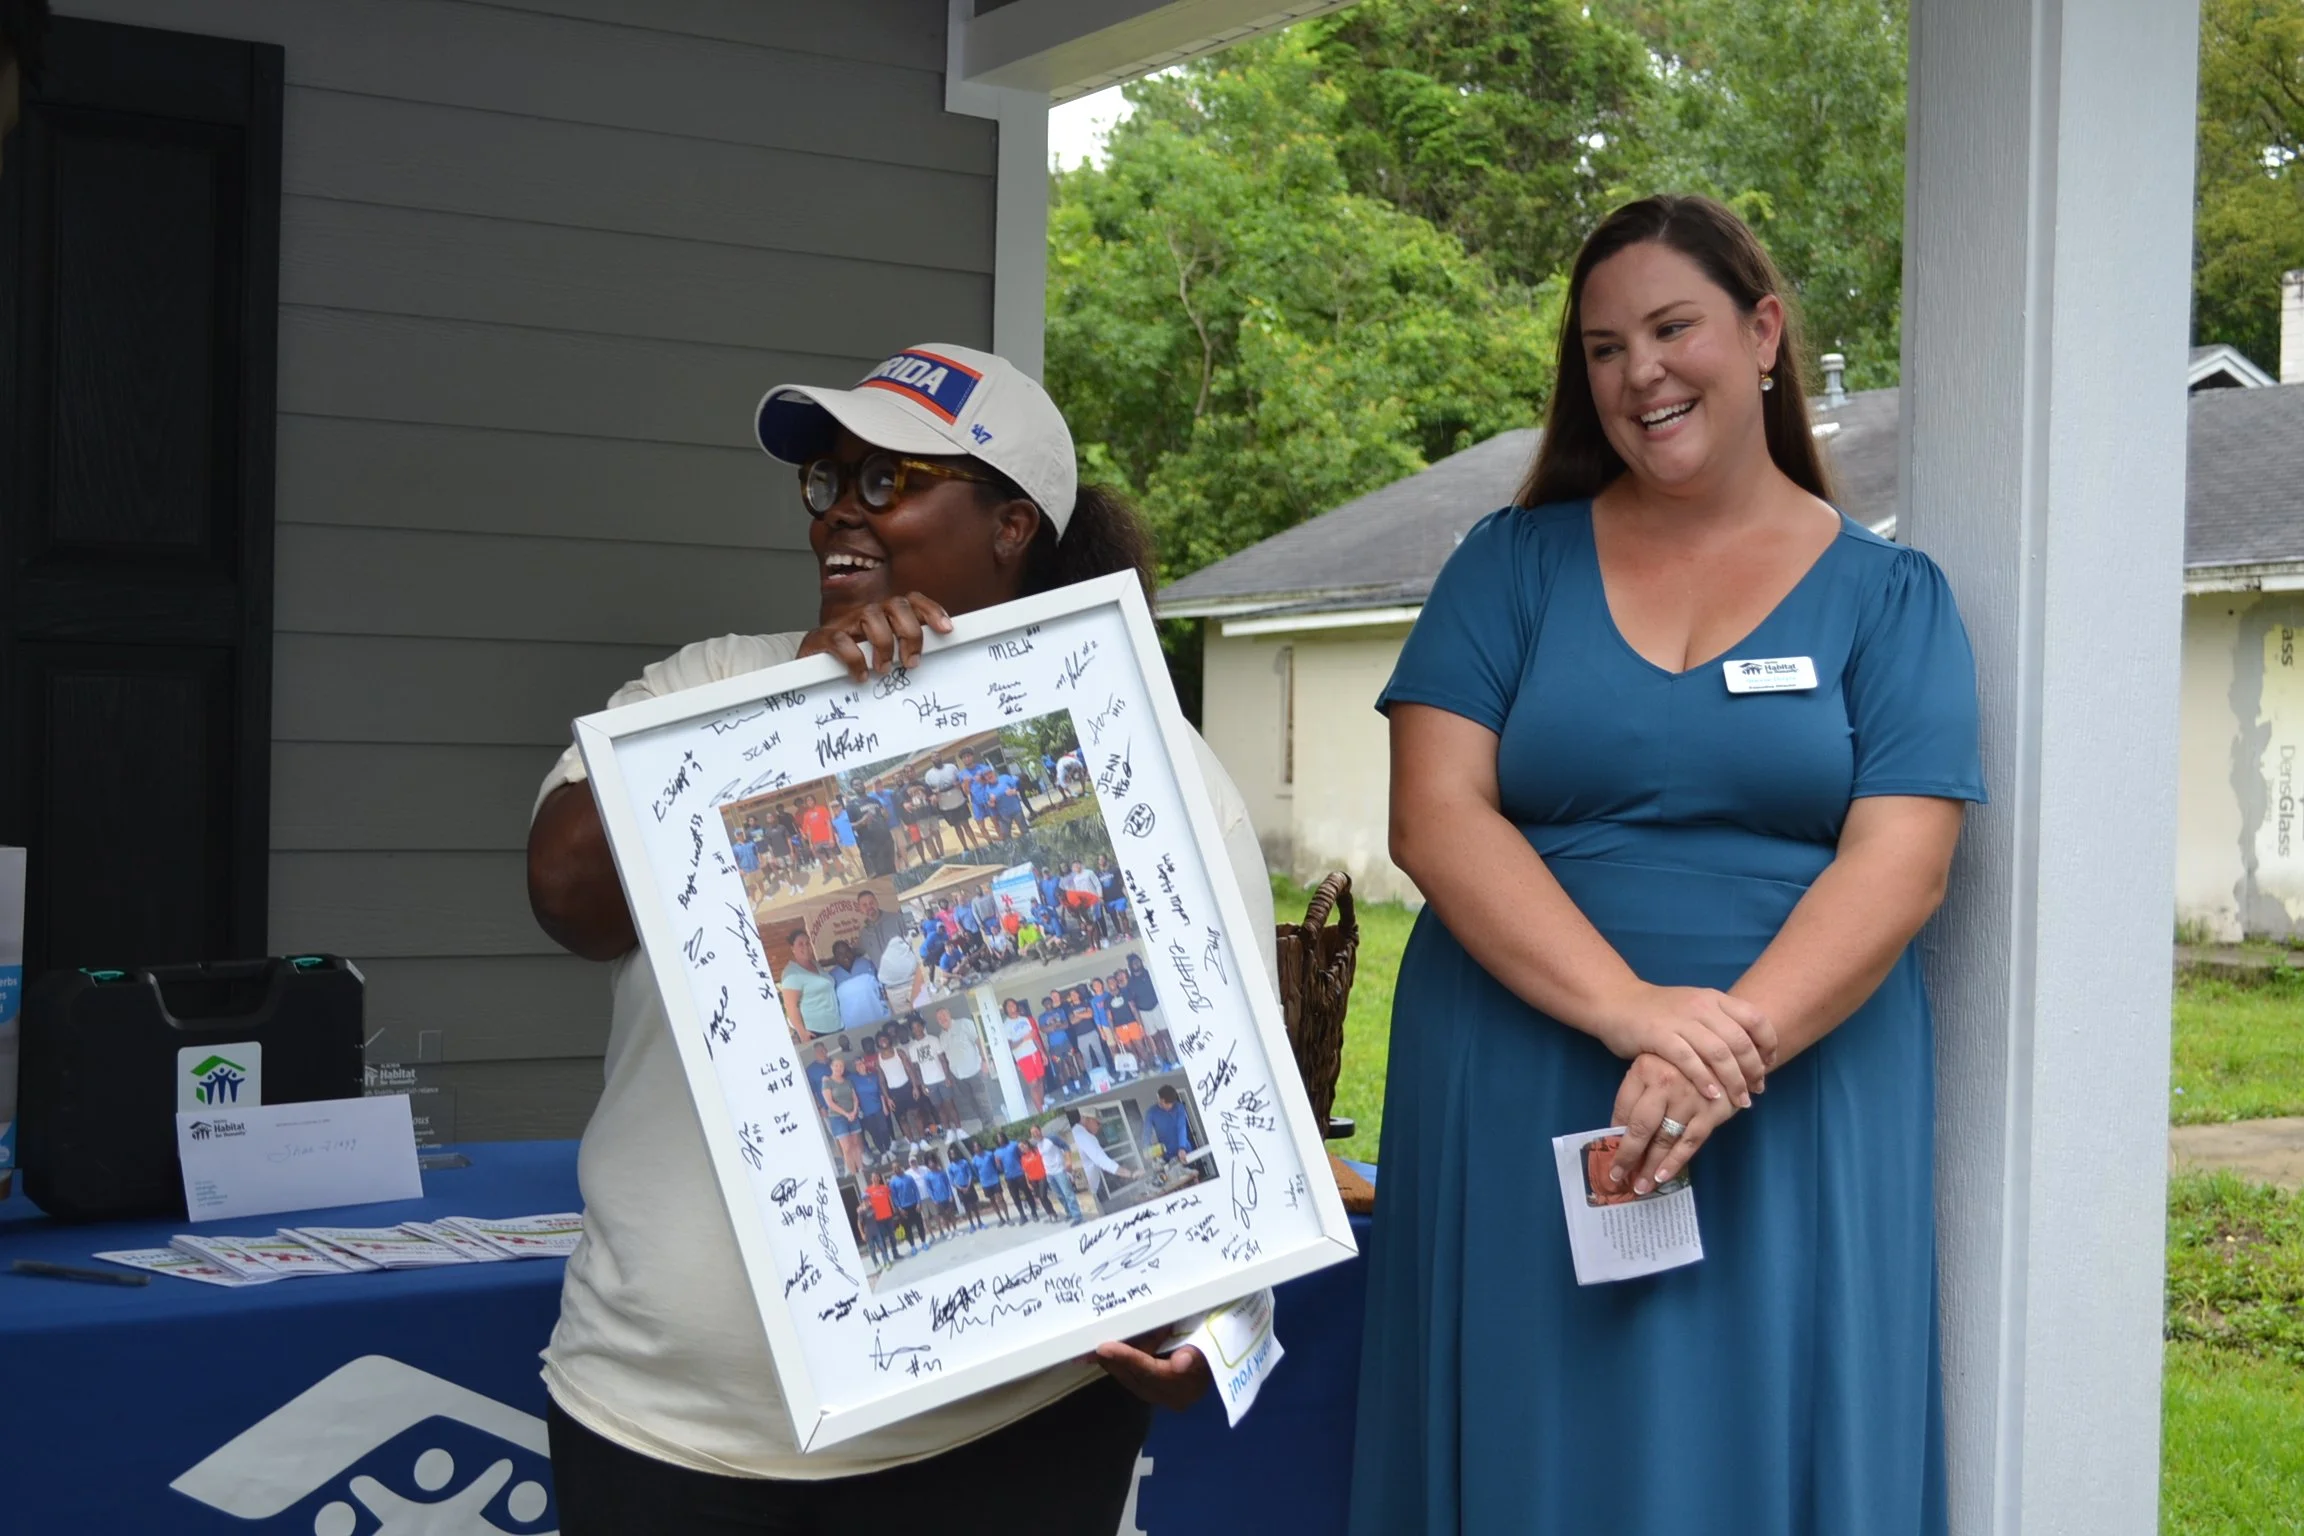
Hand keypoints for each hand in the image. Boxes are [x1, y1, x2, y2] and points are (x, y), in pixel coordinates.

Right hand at [797, 593, 952, 681]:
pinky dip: (854, 660)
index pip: (911, 601)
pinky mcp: (822, 638)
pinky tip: (861, 675)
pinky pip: (841, 641)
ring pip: (871, 616)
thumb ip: (904, 650)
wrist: (811, 669)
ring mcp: (844, 623)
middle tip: (911, 662)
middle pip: (896, 605)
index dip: (931, 611)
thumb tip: (936, 657)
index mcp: (885, 616)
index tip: (946, 629)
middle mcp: (867, 613)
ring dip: (884, 645)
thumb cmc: (853, 663)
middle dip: (910, 632)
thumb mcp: (883, 657)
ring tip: (884, 669)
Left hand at [1092, 1329, 1210, 1410]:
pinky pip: (1137, 1381)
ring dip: (1115, 1366)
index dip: (1127, 1358)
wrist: (1224, 1354)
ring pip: (1134, 1382)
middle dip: (1114, 1362)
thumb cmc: (1215, 1341)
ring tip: (1094, 1351)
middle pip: (1138, 1379)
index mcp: (1188, 1383)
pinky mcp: (1162, 1393)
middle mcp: (1176, 1396)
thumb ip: (1195, 1352)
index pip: (1151, 1372)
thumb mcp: (1211, 1340)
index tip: (1104, 1348)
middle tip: (1091, 1346)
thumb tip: (1181, 1363)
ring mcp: (1168, 1397)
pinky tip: (1110, 1358)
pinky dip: (1123, 1368)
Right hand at [1595, 983, 1774, 1108]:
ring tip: (1740, 1100)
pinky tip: (1712, 1095)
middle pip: (1740, 1041)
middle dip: (1753, 1070)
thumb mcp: (1695, 1007)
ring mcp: (1680, 1020)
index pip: (1755, 1018)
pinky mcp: (1659, 1035)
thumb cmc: (1660, 1011)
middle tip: (1757, 1090)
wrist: (1618, 1002)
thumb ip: (1720, 1023)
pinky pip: (1688, 1060)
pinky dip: (1704, 1079)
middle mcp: (1701, 1006)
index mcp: (1714, 998)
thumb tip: (1752, 1053)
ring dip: (1734, 1080)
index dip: (1768, 1044)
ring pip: (1719, 1053)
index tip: (1769, 1064)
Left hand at [1608, 1052, 1734, 1192]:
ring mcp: (1690, 1097)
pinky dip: (1675, 1162)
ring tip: (1639, 1186)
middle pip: (1640, 1127)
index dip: (1613, 1135)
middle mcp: (1665, 1082)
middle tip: (1616, 1177)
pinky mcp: (1712, 1111)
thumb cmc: (1680, 1064)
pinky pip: (1689, 1142)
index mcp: (1644, 1068)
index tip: (1607, 1156)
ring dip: (1650, 1166)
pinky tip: (1661, 1177)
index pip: (1623, 1109)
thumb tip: (1617, 1134)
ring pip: (1664, 1139)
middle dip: (1627, 1156)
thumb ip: (1637, 1095)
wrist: (1726, 1054)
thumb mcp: (1652, 1067)